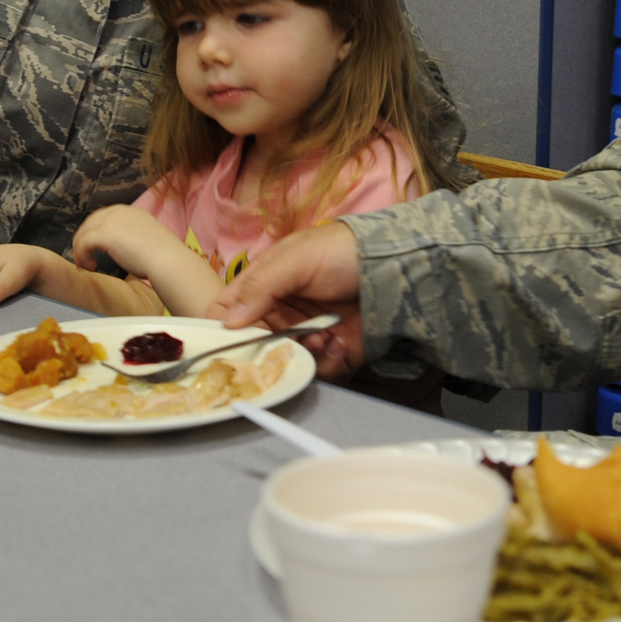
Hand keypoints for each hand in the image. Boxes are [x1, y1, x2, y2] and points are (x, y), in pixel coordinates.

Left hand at [69, 204, 178, 279]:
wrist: (168, 260)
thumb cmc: (163, 257)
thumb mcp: (145, 239)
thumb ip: (131, 237)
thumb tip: (122, 248)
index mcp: (131, 211)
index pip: (104, 217)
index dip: (96, 233)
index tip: (95, 250)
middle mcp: (119, 211)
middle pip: (91, 222)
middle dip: (84, 240)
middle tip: (85, 258)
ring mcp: (111, 221)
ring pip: (84, 233)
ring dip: (81, 250)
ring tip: (86, 266)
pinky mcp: (105, 233)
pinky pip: (83, 243)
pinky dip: (82, 256)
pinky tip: (90, 267)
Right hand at [213, 221, 363, 376]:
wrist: (397, 264)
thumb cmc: (341, 250)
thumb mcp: (297, 258)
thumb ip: (261, 286)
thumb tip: (228, 323)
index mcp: (263, 287)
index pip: (226, 313)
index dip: (223, 330)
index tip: (230, 344)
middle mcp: (280, 314)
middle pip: (254, 347)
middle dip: (268, 350)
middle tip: (286, 342)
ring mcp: (306, 334)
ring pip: (284, 363)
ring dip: (301, 356)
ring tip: (322, 339)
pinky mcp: (332, 351)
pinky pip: (317, 370)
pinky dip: (327, 362)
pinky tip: (339, 342)